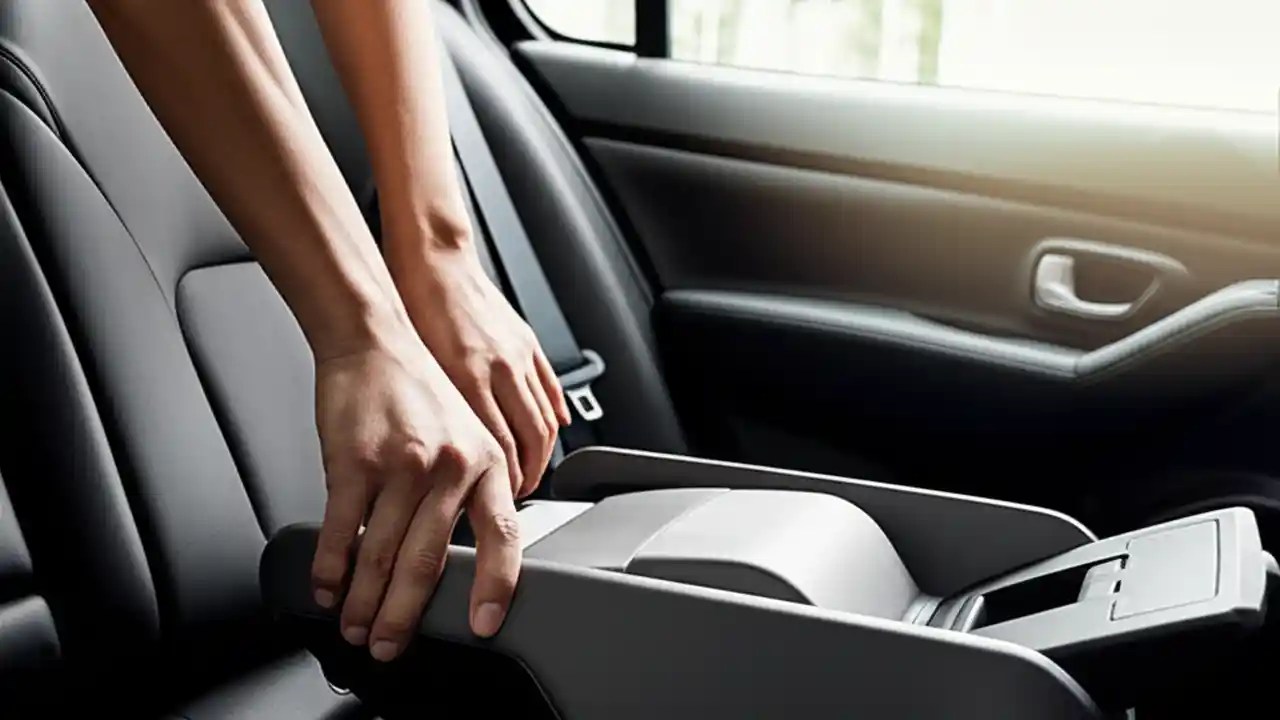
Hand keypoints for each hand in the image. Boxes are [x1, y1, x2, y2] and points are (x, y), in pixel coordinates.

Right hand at [309, 329, 521, 660]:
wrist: (375, 342)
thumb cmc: (420, 394)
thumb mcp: (469, 437)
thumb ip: (473, 493)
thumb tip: (466, 559)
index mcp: (487, 463)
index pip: (503, 537)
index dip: (495, 586)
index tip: (484, 624)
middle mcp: (452, 465)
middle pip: (429, 560)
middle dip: (406, 614)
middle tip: (390, 644)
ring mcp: (403, 464)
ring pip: (382, 554)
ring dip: (365, 601)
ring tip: (356, 625)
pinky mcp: (356, 461)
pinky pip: (342, 530)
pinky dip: (332, 567)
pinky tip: (328, 588)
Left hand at [389, 244, 570, 498]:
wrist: (432, 260)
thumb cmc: (411, 307)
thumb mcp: (413, 368)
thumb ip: (434, 413)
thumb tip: (442, 458)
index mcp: (467, 376)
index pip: (498, 448)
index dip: (502, 485)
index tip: (494, 505)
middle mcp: (499, 368)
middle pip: (531, 440)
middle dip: (529, 477)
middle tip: (516, 497)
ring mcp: (519, 355)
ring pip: (545, 419)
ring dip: (543, 454)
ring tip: (531, 474)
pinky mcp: (528, 343)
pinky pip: (551, 389)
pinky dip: (555, 417)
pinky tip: (551, 432)